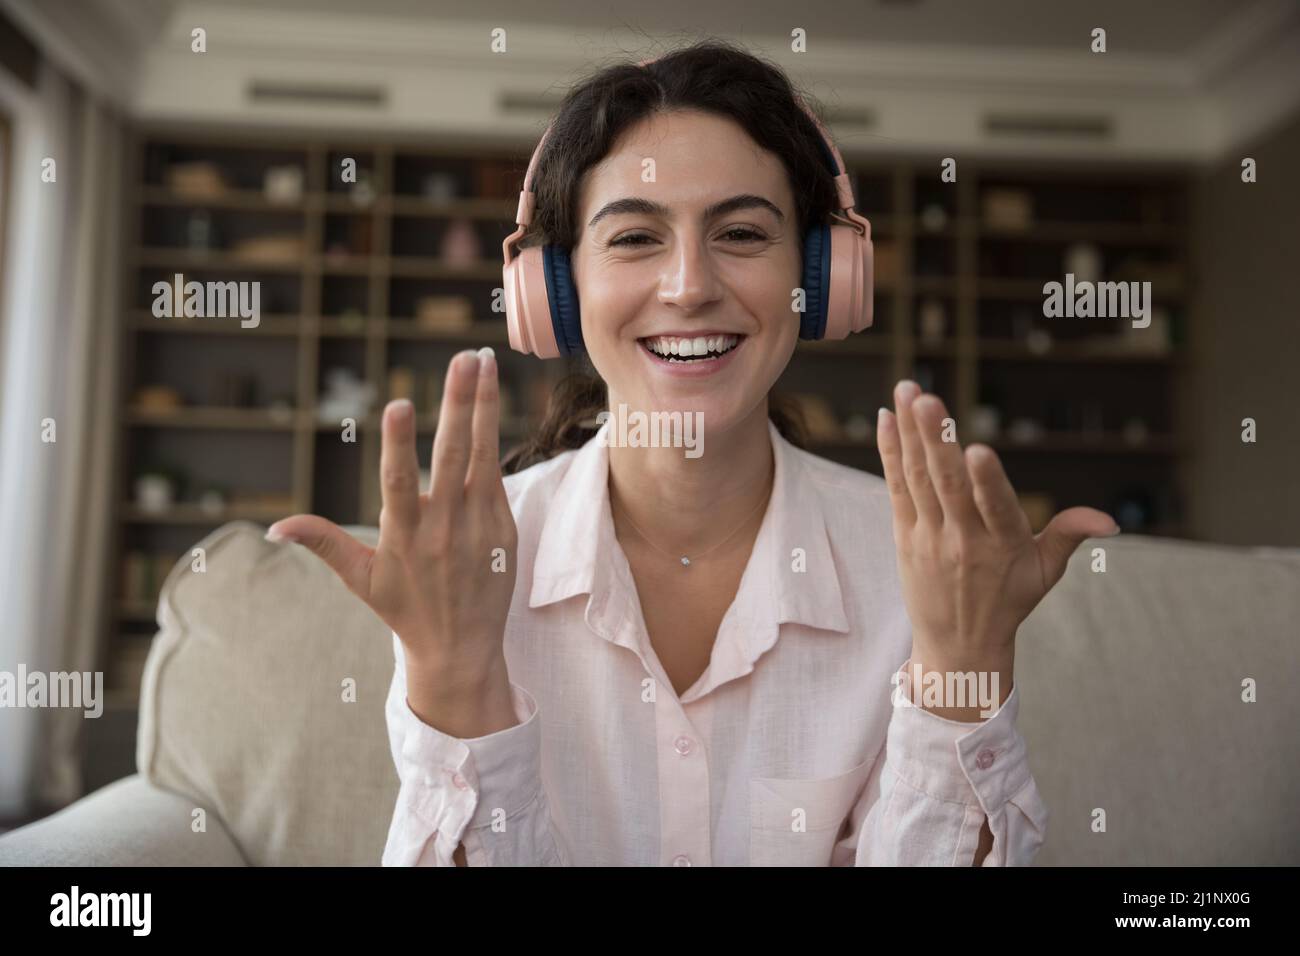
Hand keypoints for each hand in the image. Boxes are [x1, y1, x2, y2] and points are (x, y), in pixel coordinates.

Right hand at [267, 348, 518, 736]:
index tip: (399, 405)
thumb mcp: (360, 579)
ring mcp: (479, 526)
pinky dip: (493, 438)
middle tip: (463, 359)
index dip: (399, 444)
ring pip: (482, 457)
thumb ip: (323, 543)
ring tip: (482, 362)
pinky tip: (489, 399)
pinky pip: (497, 476)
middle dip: (458, 404)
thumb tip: (275, 527)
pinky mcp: (504, 529)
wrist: (462, 649)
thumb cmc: (405, 611)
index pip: (400, 483)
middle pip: (452, 456)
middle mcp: (444, 528)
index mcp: (404, 537)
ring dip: (482, 407)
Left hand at [876, 380, 1118, 719]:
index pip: (995, 509)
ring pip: (919, 479)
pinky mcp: (905, 535)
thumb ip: (1069, 536)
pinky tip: (889, 418)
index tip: (978, 450)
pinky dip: (891, 452)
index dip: (987, 481)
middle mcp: (962, 539)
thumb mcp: (1045, 573)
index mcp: (1002, 546)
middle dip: (937, 440)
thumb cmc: (1007, 602)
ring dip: (911, 433)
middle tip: (928, 399)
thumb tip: (1111, 520)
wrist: (957, 644)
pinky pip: (897, 488)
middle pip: (948, 485)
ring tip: (908, 391)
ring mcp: (929, 536)